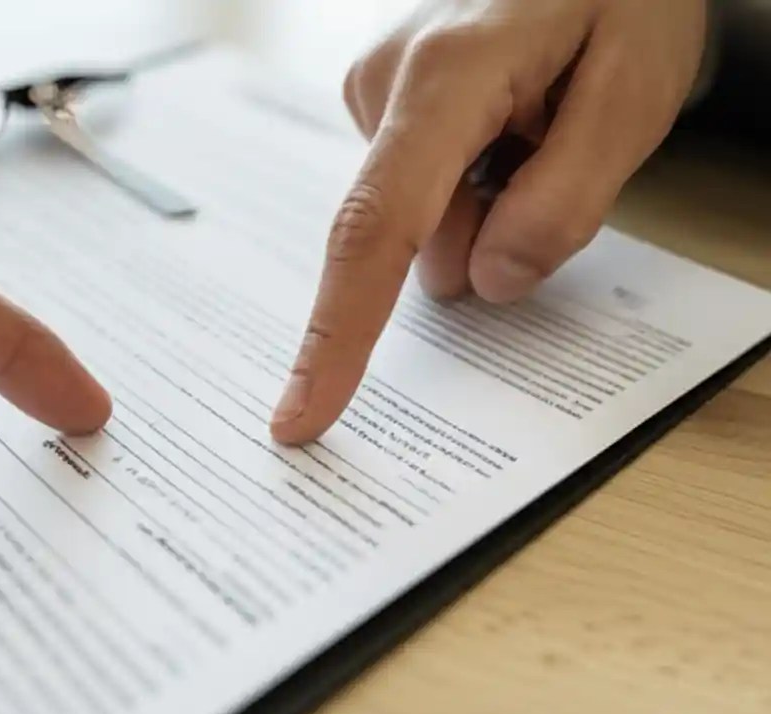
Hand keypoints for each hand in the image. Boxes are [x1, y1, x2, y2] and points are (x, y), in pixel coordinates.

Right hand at [269, 0, 707, 443]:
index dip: (338, 335)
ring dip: (487, 198)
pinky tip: (508, 115)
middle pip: (412, 235)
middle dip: (490, 230)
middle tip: (562, 148)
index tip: (300, 418)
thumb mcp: (633, 97)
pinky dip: (470, 176)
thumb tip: (484, 283)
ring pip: (420, 216)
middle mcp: (383, 81)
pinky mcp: (376, 98)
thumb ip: (563, 202)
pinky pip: (418, 186)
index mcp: (445, 76)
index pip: (377, 229)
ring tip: (540, 116)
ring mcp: (371, 88)